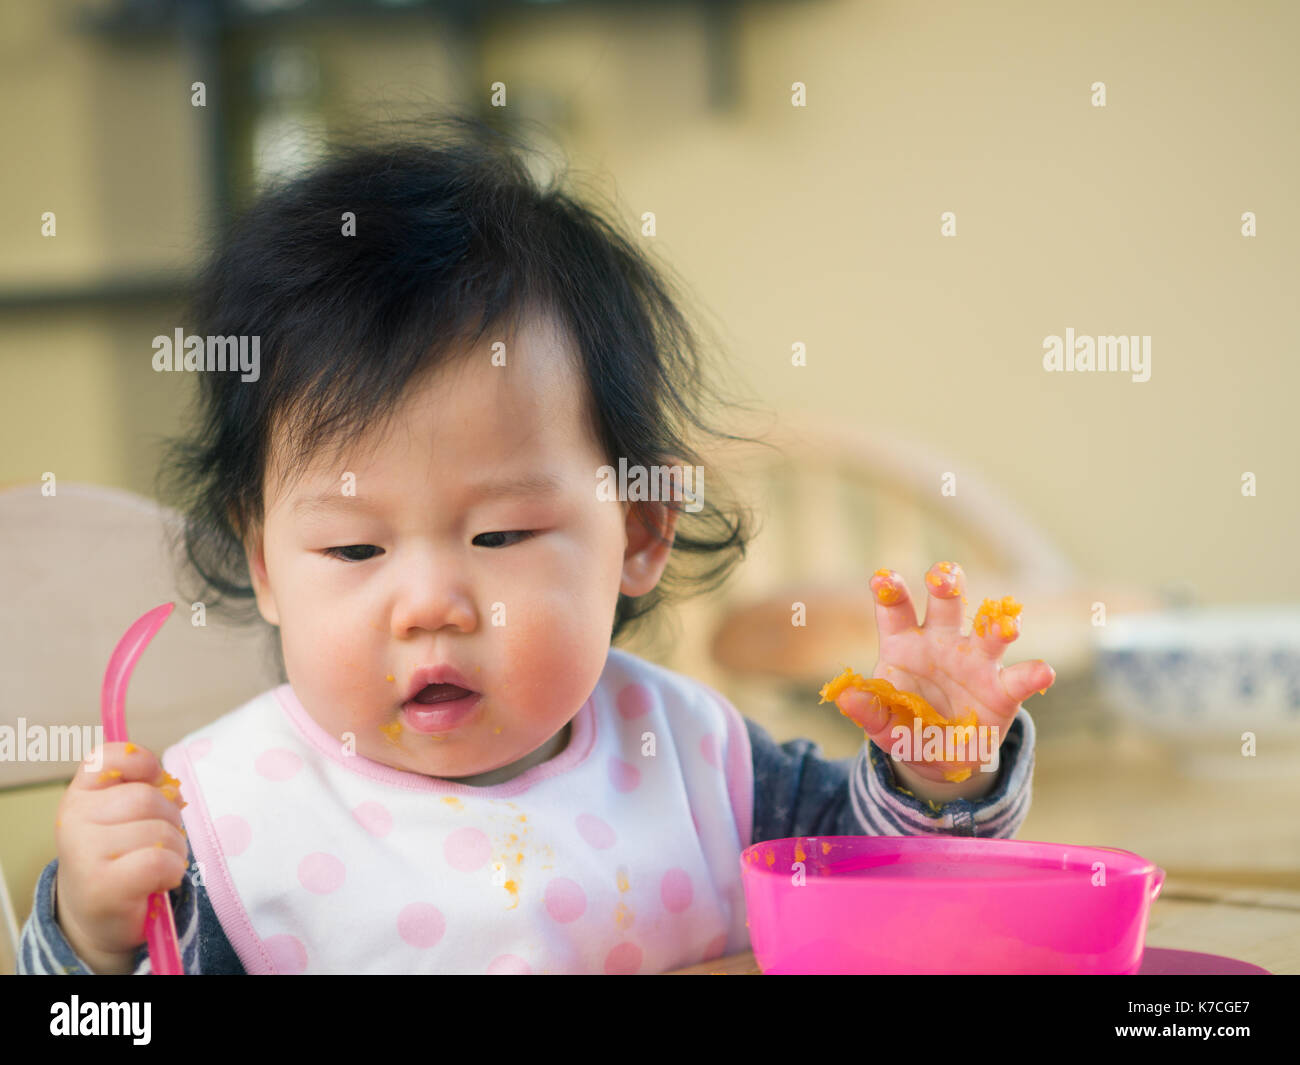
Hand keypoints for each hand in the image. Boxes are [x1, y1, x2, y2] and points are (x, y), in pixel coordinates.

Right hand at [54, 742, 188, 973]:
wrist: (97, 917)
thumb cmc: (120, 857)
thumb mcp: (124, 817)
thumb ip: (143, 789)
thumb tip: (172, 787)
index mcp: (80, 794)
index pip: (110, 756)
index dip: (144, 764)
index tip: (153, 782)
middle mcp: (74, 819)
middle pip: (148, 798)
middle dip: (170, 818)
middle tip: (159, 840)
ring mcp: (84, 853)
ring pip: (159, 830)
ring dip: (175, 849)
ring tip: (157, 864)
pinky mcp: (102, 885)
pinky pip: (160, 861)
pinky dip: (172, 871)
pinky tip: (158, 880)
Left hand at [824, 562, 1054, 792]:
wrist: (938, 758)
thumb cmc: (906, 728)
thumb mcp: (883, 725)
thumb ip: (867, 710)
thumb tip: (845, 694)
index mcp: (904, 644)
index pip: (895, 610)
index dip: (889, 591)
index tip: (882, 579)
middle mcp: (941, 642)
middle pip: (945, 604)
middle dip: (946, 584)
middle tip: (942, 576)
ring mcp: (975, 662)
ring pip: (987, 632)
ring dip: (995, 623)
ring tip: (1003, 625)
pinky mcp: (1002, 690)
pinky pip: (1019, 679)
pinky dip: (1032, 674)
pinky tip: (1042, 672)